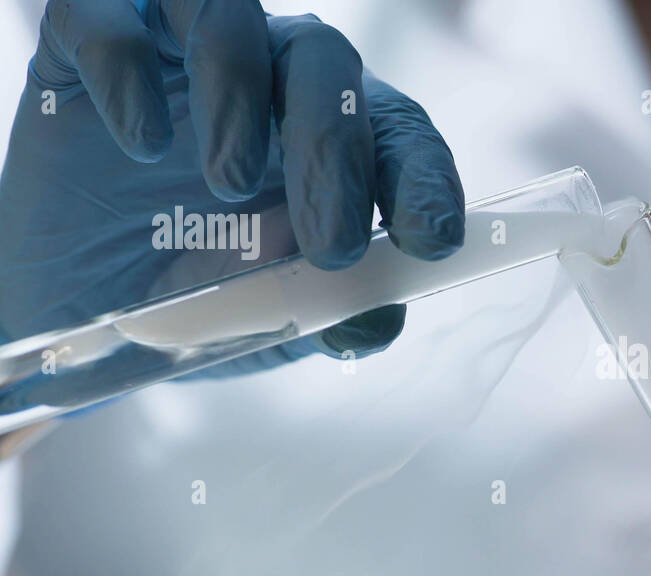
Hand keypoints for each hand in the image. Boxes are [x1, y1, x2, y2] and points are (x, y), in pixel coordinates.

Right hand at [0, 0, 462, 376]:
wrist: (72, 303)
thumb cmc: (188, 294)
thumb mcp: (268, 319)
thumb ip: (328, 313)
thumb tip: (376, 321)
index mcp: (329, 137)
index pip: (398, 131)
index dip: (423, 177)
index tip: (430, 240)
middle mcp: (267, 78)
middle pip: (326, 60)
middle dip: (335, 151)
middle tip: (328, 244)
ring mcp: (178, 51)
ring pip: (231, 13)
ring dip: (241, 96)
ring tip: (229, 188)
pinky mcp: (84, 44)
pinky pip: (108, 15)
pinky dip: (128, 69)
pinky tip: (138, 142)